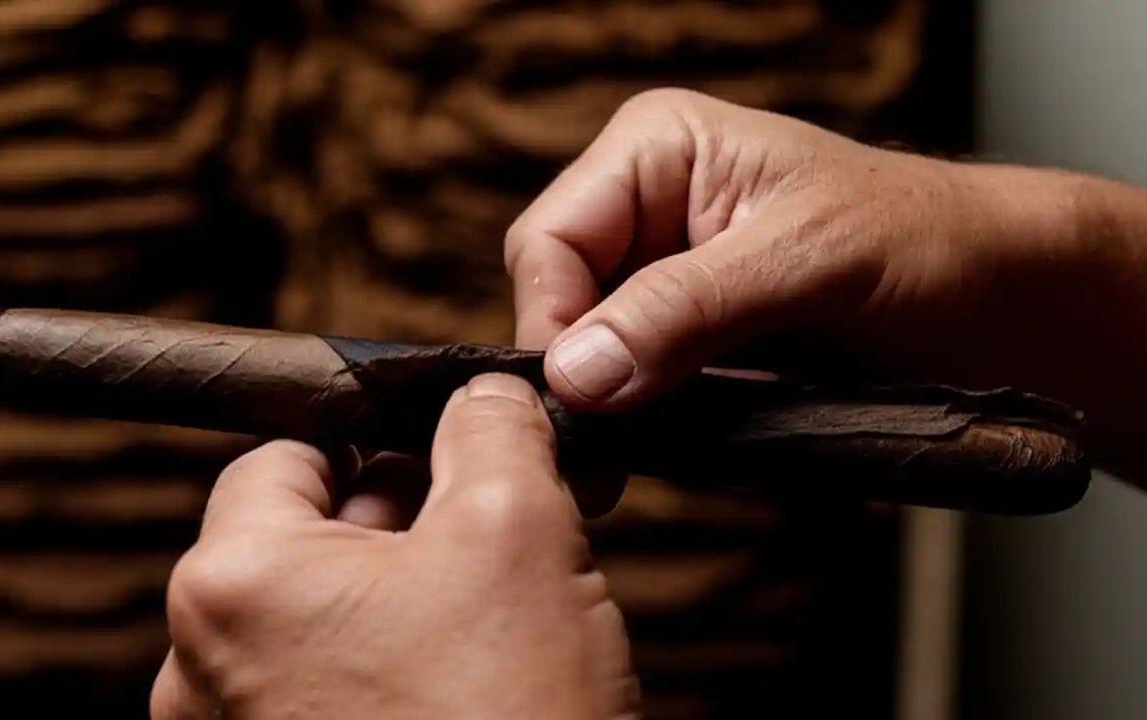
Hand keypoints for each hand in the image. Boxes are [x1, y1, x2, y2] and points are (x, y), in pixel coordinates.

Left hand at [150, 373, 637, 719]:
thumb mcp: (518, 532)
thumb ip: (490, 430)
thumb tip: (482, 396)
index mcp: (234, 585)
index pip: (285, 452)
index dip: (374, 429)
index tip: (438, 438)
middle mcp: (206, 668)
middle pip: (306, 533)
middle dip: (404, 510)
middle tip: (493, 513)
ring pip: (327, 613)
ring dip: (408, 585)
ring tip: (499, 595)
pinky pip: (331, 684)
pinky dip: (395, 656)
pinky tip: (474, 665)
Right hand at [507, 88, 1146, 476]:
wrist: (1002, 303)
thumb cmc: (926, 241)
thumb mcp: (805, 260)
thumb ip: (685, 308)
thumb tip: (578, 369)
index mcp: (656, 151)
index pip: (548, 240)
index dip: (554, 321)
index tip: (582, 398)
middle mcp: (646, 211)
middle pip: (556, 301)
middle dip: (580, 371)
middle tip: (604, 447)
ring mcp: (665, 282)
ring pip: (587, 354)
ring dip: (608, 407)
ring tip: (632, 457)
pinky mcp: (688, 343)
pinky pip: (631, 388)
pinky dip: (639, 423)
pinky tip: (660, 447)